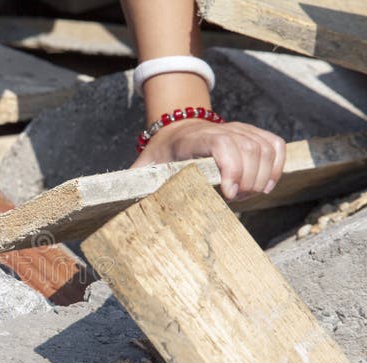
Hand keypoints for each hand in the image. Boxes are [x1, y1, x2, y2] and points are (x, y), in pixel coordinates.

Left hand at [132, 119, 285, 200]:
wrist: (175, 130)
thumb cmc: (160, 154)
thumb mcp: (145, 166)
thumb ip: (136, 181)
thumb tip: (117, 201)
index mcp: (193, 138)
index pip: (221, 143)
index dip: (231, 167)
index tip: (229, 194)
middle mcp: (220, 129)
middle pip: (248, 149)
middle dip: (246, 180)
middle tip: (234, 200)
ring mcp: (239, 129)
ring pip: (264, 149)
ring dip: (260, 177)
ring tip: (244, 195)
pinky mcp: (253, 134)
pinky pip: (274, 146)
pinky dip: (276, 166)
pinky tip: (264, 185)